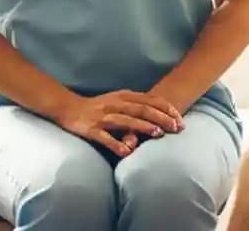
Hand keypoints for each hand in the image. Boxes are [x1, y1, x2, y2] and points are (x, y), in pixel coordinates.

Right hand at [52, 90, 183, 156]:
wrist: (69, 108)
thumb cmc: (99, 106)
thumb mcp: (119, 99)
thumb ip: (137, 103)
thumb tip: (161, 111)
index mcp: (124, 96)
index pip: (150, 100)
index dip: (166, 109)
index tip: (180, 119)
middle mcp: (116, 105)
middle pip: (142, 109)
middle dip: (161, 118)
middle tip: (176, 128)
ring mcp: (103, 117)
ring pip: (126, 121)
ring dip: (143, 127)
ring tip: (158, 134)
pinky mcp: (91, 129)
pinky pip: (105, 137)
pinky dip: (116, 144)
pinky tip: (127, 151)